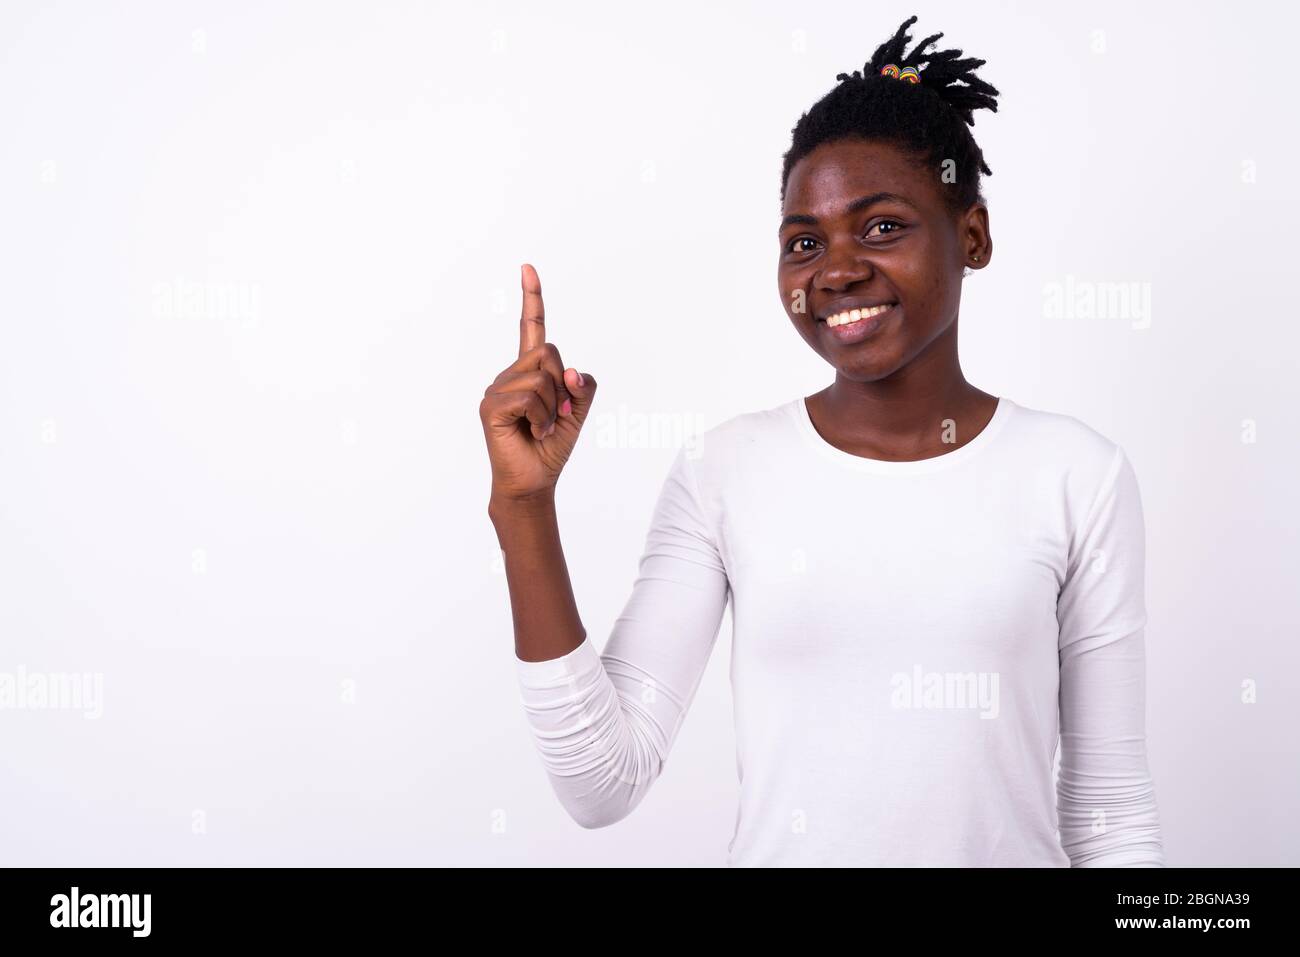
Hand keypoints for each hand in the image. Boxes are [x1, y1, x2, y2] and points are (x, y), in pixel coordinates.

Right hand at [480, 263, 596, 504]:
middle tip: (556, 415)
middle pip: (548, 352)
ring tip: (540, 428)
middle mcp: (509, 374)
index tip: (528, 268)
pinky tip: (531, 432)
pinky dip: (541, 417)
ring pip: (542, 377)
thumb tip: (570, 371)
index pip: (531, 329)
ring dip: (552, 408)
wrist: (534, 480)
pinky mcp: (491, 405)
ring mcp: (497, 388)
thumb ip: (581, 388)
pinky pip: (529, 397)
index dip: (532, 299)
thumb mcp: (577, 413)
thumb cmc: (551, 446)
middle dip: (562, 386)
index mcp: (530, 372)